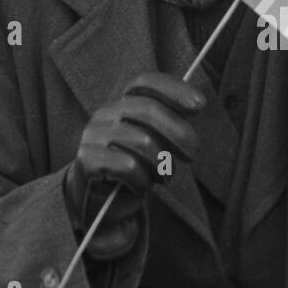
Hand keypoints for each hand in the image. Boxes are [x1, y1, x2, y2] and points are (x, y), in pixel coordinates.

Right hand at [65, 72, 204, 259]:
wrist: (96, 204)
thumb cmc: (131, 170)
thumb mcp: (152, 144)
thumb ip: (168, 124)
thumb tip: (196, 104)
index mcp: (120, 105)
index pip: (144, 83)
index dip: (173, 89)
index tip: (200, 104)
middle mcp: (103, 115)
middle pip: (148, 110)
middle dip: (179, 131)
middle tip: (192, 154)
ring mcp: (93, 136)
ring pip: (143, 141)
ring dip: (162, 164)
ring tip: (163, 177)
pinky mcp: (87, 160)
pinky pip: (128, 166)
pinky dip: (143, 181)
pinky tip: (141, 188)